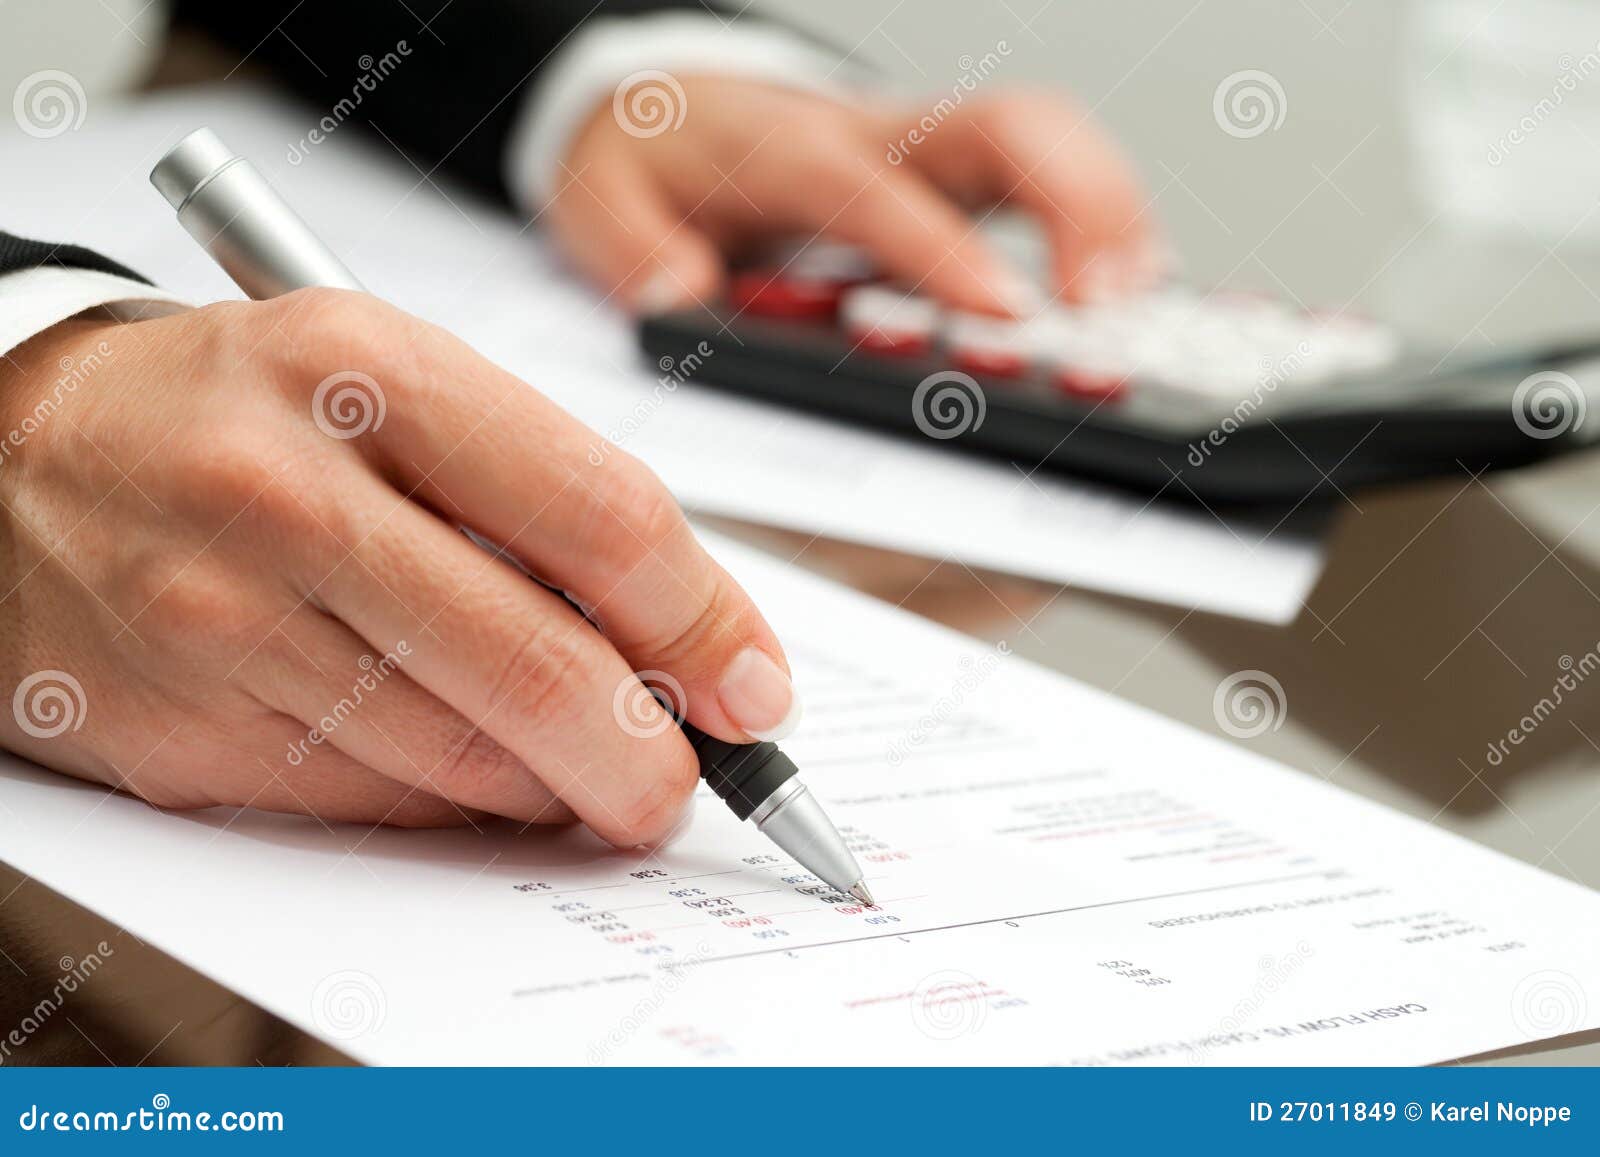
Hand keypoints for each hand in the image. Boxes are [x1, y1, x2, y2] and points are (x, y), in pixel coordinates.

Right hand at [0, 292, 796, 841]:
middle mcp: (286, 496)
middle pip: (539, 668)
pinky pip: (376, 804)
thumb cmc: (243, 414)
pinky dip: (456, 805)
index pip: (599, 514)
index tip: (756, 690)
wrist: (10, 458)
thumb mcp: (394, 385)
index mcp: (368, 371)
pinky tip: (468, 764)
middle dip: (650, 757)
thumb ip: (541, 497)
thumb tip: (689, 648)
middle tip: (690, 782)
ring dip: (557, 785)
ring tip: (583, 762)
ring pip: (463, 761)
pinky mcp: (183, 732)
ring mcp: (222, 624)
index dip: (704, 623)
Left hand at [547, 75, 1158, 314]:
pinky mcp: (955, 174)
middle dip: (1078, 205)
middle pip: (1009, 128)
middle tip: (1107, 302)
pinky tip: (1127, 283)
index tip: (1002, 317)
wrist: (666, 108)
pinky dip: (1101, 221)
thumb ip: (632, 249)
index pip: (883, 196)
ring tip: (1139, 304)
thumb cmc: (654, 159)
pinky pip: (1048, 175)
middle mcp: (880, 137)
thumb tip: (676, 294)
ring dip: (1109, 215)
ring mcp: (928, 150)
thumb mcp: (601, 202)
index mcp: (795, 151)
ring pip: (1048, 144)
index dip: (945, 254)